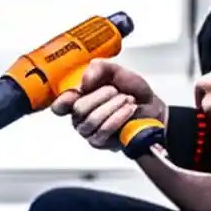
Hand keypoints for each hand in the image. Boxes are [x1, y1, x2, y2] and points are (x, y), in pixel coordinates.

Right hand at [50, 60, 166, 150]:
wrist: (151, 105)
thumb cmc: (131, 90)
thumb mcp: (116, 71)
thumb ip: (99, 69)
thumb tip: (85, 81)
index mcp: (77, 98)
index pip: (59, 105)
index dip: (64, 100)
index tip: (77, 91)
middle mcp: (78, 116)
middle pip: (78, 109)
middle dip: (101, 96)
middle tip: (116, 91)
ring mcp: (87, 131)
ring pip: (91, 120)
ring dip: (113, 106)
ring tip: (127, 99)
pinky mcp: (99, 142)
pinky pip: (103, 131)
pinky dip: (118, 118)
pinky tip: (129, 110)